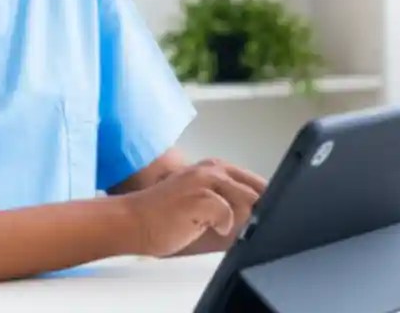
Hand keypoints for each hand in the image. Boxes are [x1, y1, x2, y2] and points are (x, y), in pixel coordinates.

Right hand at [121, 158, 264, 257]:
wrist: (131, 223)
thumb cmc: (164, 220)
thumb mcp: (206, 215)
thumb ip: (234, 216)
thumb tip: (260, 226)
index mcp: (216, 169)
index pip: (257, 184)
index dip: (266, 204)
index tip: (267, 220)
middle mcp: (213, 169)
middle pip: (258, 191)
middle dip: (258, 213)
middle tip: (245, 231)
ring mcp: (206, 180)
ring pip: (247, 202)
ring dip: (241, 223)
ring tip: (219, 231)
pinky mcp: (200, 196)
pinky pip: (229, 215)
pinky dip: (224, 229)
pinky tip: (208, 231)